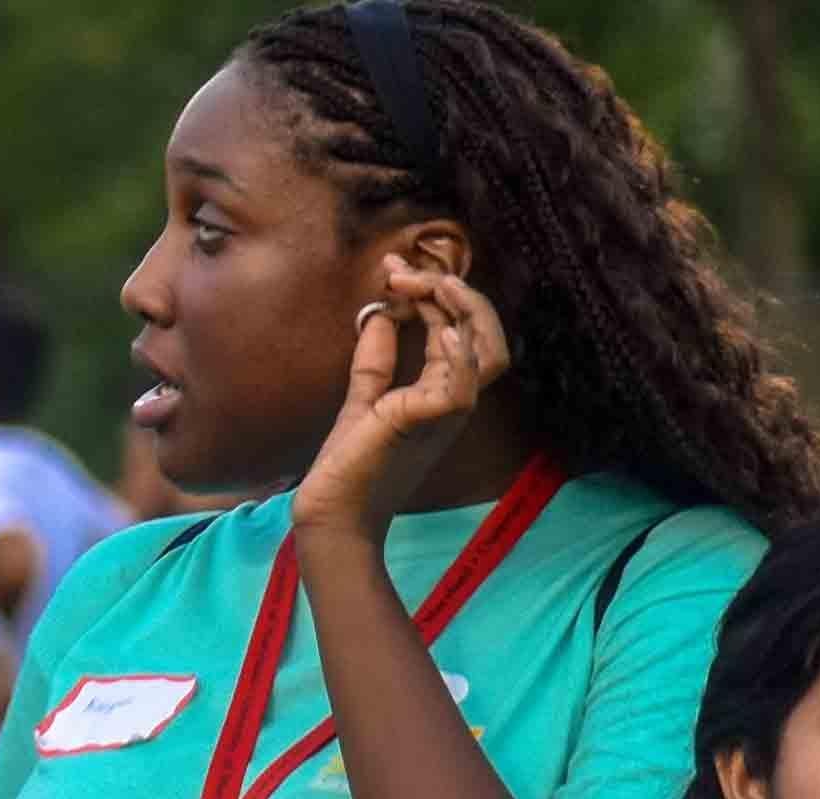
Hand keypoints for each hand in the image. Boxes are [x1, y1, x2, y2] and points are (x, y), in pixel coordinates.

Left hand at [293, 255, 512, 534]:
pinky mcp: (428, 421)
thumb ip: (375, 358)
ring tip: (427, 282)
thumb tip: (378, 311)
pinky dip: (456, 351)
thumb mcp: (363, 397)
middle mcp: (455, 402)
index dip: (433, 294)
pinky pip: (460, 382)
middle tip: (406, 270)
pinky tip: (439, 326)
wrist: (332, 510)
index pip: (458, 332)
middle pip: (486, 335)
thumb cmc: (350, 464)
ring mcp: (447, 412)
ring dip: (460, 309)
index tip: (394, 268)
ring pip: (487, 351)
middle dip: (452, 292)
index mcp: (442, 394)